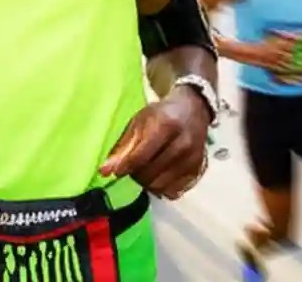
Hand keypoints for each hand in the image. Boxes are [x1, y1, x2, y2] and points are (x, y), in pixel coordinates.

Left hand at [98, 85, 210, 199]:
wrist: (193, 109)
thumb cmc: (161, 114)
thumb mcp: (139, 121)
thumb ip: (122, 147)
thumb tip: (104, 172)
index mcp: (166, 125)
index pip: (141, 156)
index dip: (125, 167)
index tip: (115, 172)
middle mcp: (183, 143)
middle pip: (150, 174)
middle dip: (136, 174)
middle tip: (132, 167)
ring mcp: (193, 159)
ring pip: (160, 186)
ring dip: (147, 183)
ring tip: (145, 170)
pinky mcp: (197, 170)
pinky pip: (173, 191)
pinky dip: (161, 187)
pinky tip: (159, 175)